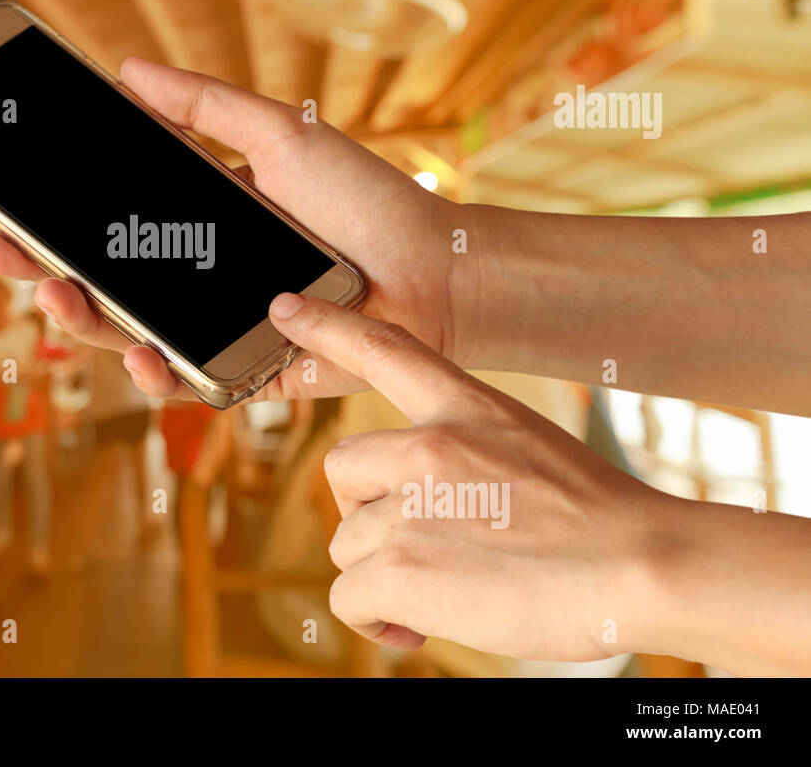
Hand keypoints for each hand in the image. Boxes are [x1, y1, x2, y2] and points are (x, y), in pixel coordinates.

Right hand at [0, 57, 473, 399]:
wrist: (433, 270)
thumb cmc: (364, 201)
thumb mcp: (279, 136)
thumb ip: (203, 106)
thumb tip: (126, 70)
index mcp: (193, 224)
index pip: (104, 224)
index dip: (51, 221)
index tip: (2, 205)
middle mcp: (193, 279)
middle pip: (99, 282)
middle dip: (41, 270)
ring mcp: (213, 329)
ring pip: (127, 335)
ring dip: (82, 321)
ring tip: (53, 295)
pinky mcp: (242, 373)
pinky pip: (186, 381)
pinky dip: (156, 373)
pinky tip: (140, 353)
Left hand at [268, 291, 671, 661]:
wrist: (643, 569)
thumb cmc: (598, 522)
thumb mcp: (528, 447)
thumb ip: (463, 456)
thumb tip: (409, 508)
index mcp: (465, 407)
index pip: (382, 347)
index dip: (326, 323)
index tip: (285, 307)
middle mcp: (426, 445)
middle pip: (342, 471)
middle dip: (366, 513)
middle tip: (417, 545)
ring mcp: (407, 506)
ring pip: (347, 543)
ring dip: (383, 573)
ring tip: (446, 589)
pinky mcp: (398, 567)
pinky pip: (348, 594)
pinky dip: (378, 617)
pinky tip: (420, 622)